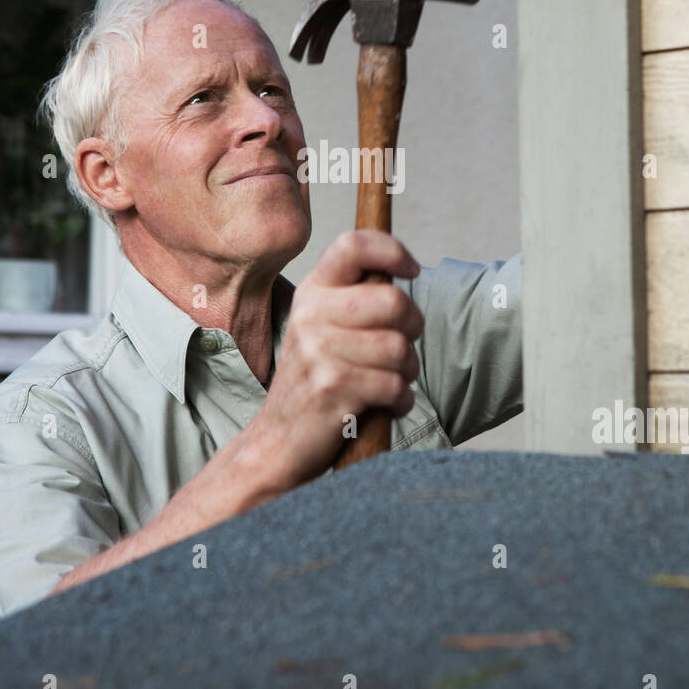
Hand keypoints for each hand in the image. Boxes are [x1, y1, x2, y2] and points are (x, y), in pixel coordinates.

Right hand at [244, 229, 423, 489]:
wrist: (276, 442)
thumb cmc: (314, 382)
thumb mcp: (320, 328)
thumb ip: (353, 299)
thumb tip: (402, 275)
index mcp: (312, 292)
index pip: (353, 246)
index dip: (392, 250)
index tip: (411, 271)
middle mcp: (311, 315)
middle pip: (393, 301)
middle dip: (412, 329)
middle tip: (400, 348)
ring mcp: (318, 351)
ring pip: (399, 347)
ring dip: (406, 372)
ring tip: (389, 382)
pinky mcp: (332, 388)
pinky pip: (394, 385)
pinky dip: (400, 401)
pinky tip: (384, 406)